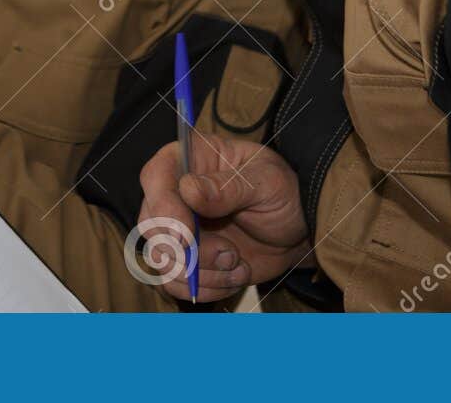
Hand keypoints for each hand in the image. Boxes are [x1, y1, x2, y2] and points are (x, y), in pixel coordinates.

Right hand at [137, 134, 308, 301]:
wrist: (299, 230)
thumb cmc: (283, 193)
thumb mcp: (266, 183)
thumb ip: (228, 188)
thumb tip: (189, 190)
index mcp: (192, 160)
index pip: (155, 176)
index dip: (163, 207)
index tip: (187, 236)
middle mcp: (177, 195)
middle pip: (150, 225)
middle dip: (188, 252)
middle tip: (229, 253)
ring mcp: (180, 229)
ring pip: (162, 260)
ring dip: (202, 274)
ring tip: (238, 264)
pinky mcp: (189, 260)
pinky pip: (175, 284)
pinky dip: (206, 289)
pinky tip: (235, 276)